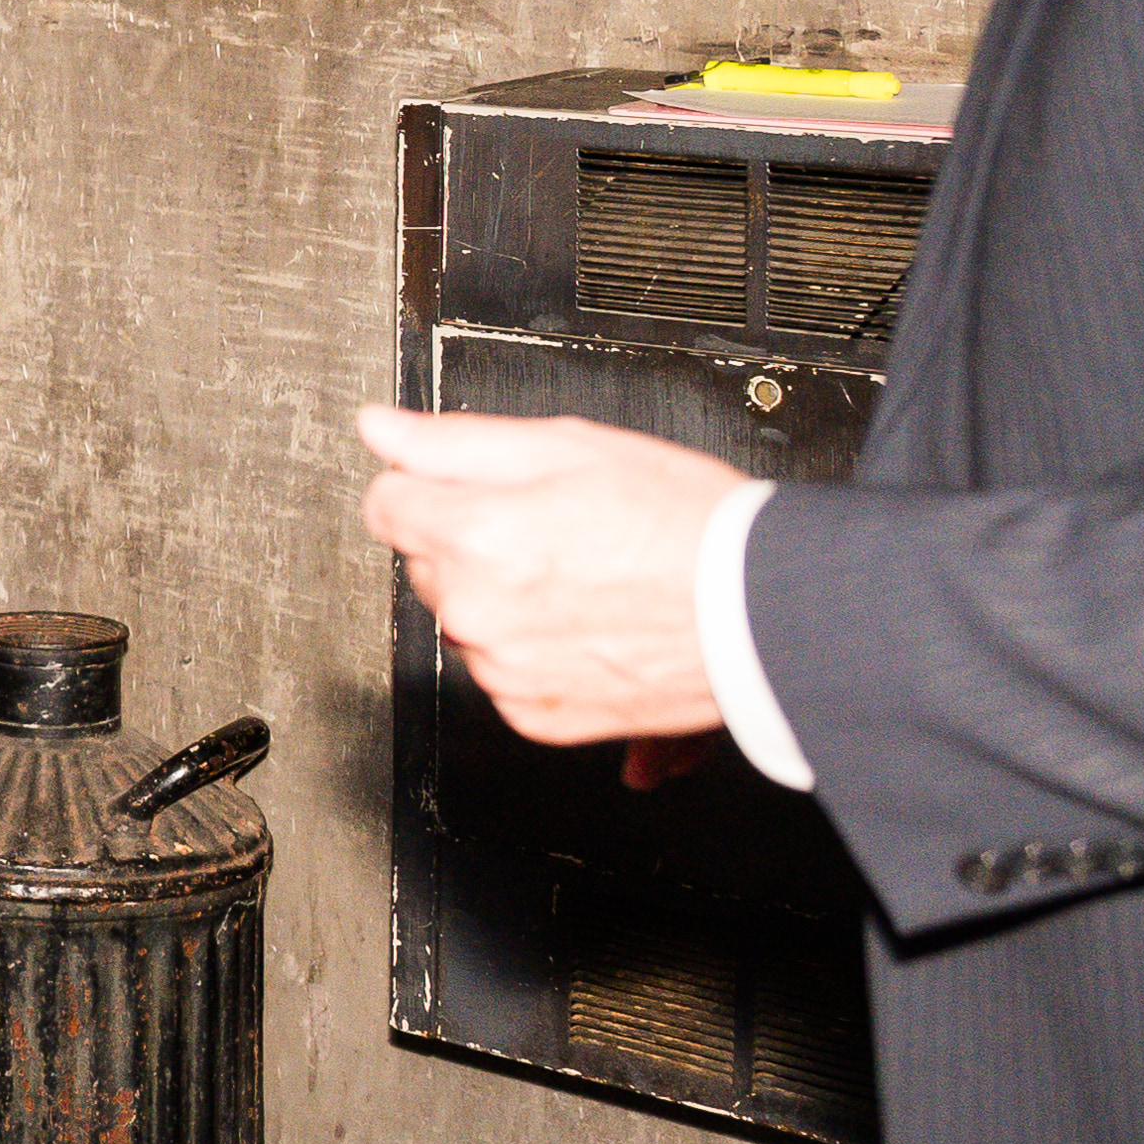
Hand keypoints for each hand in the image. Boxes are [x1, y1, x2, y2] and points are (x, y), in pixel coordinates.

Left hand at [357, 405, 742, 743]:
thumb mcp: (570, 445)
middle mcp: (478, 614)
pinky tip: (589, 621)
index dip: (429, 485)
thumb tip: (381, 428)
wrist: (761, 613)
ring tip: (585, 576)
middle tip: (555, 526)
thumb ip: (455, 440)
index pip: (386, 504)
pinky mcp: (537, 715)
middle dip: (473, 539)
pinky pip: (505, 673)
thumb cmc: (687, 528)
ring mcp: (505, 672)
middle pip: (429, 562)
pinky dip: (534, 650)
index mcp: (475, 538)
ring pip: (468, 619)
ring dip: (505, 598)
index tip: (465, 486)